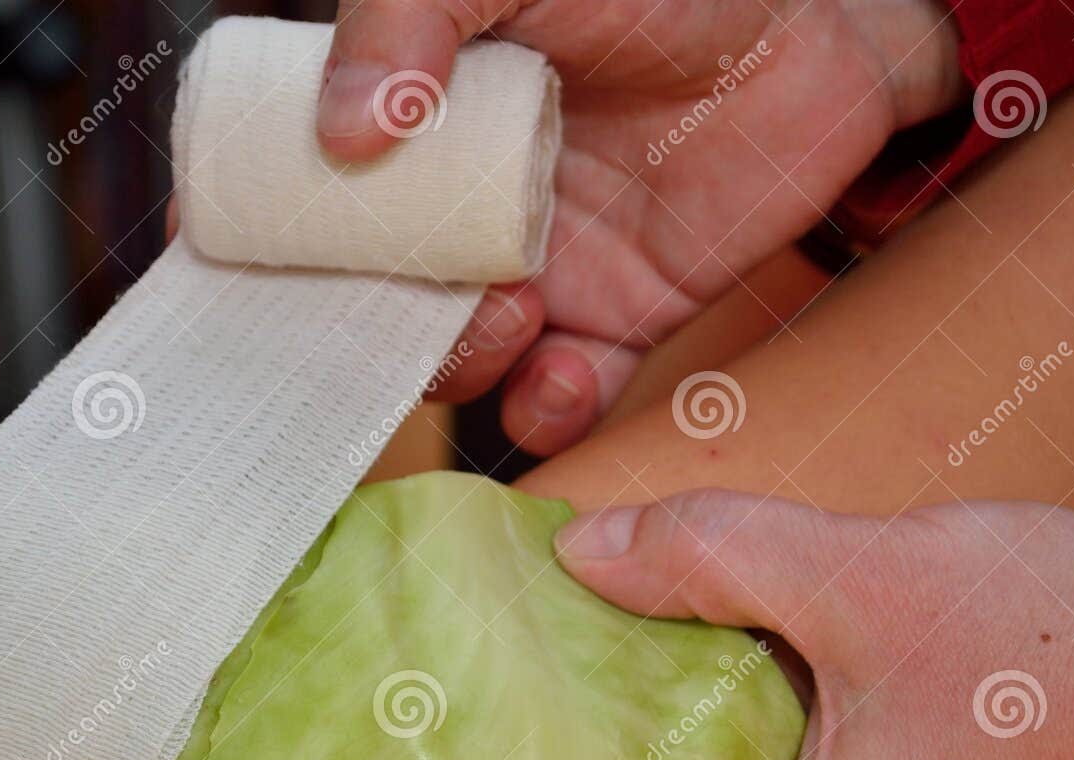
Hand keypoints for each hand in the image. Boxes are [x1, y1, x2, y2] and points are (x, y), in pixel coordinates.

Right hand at [317, 0, 963, 453]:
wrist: (821, 13)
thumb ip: (411, 19)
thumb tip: (343, 129)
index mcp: (425, 120)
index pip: (321, 195)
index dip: (278, 240)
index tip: (252, 270)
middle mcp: (473, 201)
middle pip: (382, 296)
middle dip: (378, 324)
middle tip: (419, 299)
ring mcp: (549, 262)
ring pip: (467, 354)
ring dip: (467, 361)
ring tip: (517, 310)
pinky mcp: (628, 310)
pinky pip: (572, 389)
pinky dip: (555, 407)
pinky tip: (565, 376)